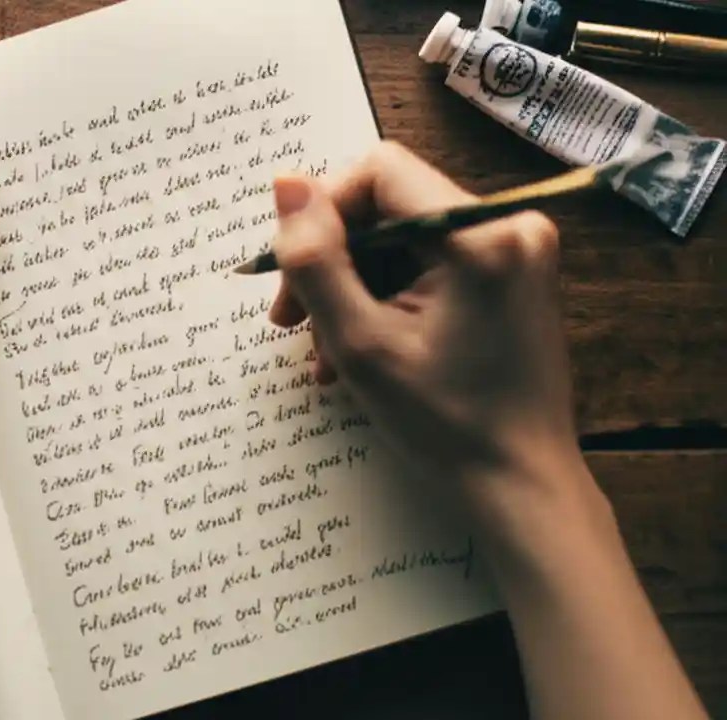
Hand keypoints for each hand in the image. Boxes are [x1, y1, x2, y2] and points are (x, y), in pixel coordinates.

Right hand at [269, 142, 595, 537]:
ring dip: (353, 287)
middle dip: (333, 261)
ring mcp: (516, 251)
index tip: (292, 273)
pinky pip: (429, 262)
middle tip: (292, 322)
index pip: (380, 171)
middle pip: (389, 206)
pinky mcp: (511, 275)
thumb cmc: (448, 426)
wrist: (520, 486)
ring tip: (326, 351)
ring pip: (403, 238)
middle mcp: (510, 226)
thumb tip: (285, 183)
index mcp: (481, 236)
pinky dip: (387, 297)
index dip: (323, 212)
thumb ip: (316, 259)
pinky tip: (360, 347)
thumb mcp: (360, 343)